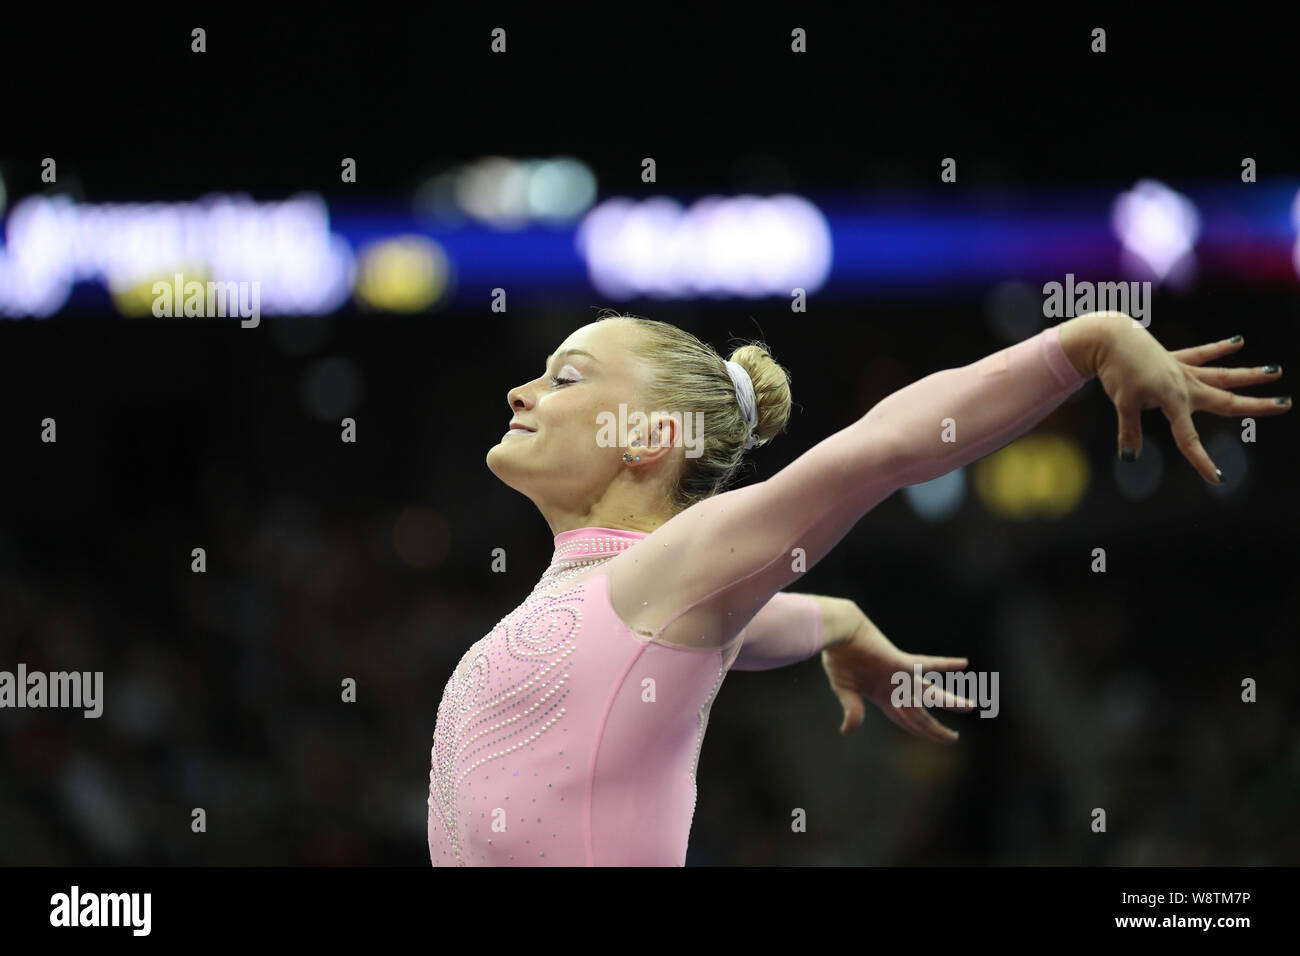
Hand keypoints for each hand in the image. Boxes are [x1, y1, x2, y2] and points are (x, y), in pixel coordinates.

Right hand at [820, 608, 976, 743]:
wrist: (839, 633)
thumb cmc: (839, 658)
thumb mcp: (844, 689)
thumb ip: (852, 709)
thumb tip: (847, 731)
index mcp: (883, 697)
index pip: (905, 720)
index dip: (918, 732)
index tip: (931, 738)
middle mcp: (896, 688)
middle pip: (921, 715)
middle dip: (936, 729)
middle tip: (953, 738)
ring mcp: (901, 676)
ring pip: (930, 694)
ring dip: (950, 701)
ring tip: (972, 707)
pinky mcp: (902, 662)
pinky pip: (929, 664)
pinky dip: (945, 664)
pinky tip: (964, 663)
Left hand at [1089, 316, 1290, 482]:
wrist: (1109, 338)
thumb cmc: (1117, 372)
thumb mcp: (1123, 404)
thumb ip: (1130, 431)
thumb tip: (1130, 458)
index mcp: (1174, 401)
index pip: (1189, 438)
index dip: (1202, 460)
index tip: (1218, 479)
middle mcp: (1185, 385)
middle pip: (1226, 399)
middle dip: (1255, 405)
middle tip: (1284, 404)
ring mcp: (1182, 370)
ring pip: (1222, 374)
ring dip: (1248, 375)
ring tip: (1275, 371)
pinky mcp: (1174, 359)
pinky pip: (1200, 354)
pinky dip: (1219, 349)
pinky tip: (1238, 341)